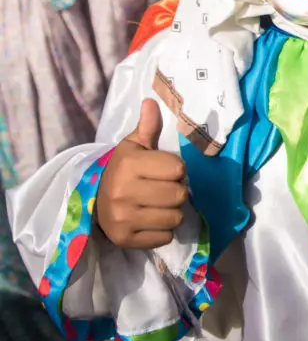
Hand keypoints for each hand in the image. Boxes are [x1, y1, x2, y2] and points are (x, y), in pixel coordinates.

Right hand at [96, 99, 187, 248]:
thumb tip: (151, 101)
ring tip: (159, 204)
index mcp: (129, 164)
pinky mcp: (125, 239)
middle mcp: (124, 192)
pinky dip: (163, 231)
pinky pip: (165, 237)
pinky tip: (151, 220)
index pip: (178, 168)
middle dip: (177, 191)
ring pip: (175, 218)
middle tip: (163, 189)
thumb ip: (147, 126)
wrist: (94, 200)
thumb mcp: (133, 146)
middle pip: (179, 195)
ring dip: (172, 212)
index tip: (165, 170)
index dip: (176, 169)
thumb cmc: (122, 170)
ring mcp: (124, 218)